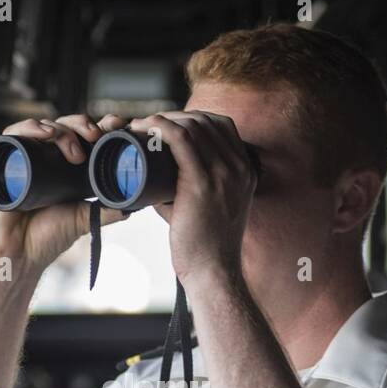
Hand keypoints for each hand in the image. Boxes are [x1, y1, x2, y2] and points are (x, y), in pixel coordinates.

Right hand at [0, 113, 127, 284]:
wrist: (19, 254)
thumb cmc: (46, 238)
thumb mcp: (84, 220)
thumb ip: (107, 211)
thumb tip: (132, 206)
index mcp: (65, 166)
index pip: (82, 136)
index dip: (99, 126)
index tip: (117, 125)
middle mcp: (45, 158)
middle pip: (64, 125)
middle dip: (83, 125)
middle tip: (96, 136)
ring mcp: (25, 157)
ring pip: (44, 127)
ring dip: (62, 130)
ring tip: (74, 150)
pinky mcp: (4, 160)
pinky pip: (14, 134)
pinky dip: (29, 128)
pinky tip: (44, 132)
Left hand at [127, 110, 255, 285]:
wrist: (214, 272)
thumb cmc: (205, 246)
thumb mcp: (208, 209)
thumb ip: (187, 191)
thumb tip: (155, 181)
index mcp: (245, 171)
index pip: (221, 125)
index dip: (193, 118)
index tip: (167, 125)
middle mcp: (239, 167)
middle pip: (206, 120)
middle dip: (174, 115)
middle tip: (148, 125)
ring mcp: (224, 173)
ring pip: (193, 125)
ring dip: (163, 119)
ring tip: (141, 126)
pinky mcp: (202, 182)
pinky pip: (181, 139)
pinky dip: (161, 127)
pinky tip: (145, 126)